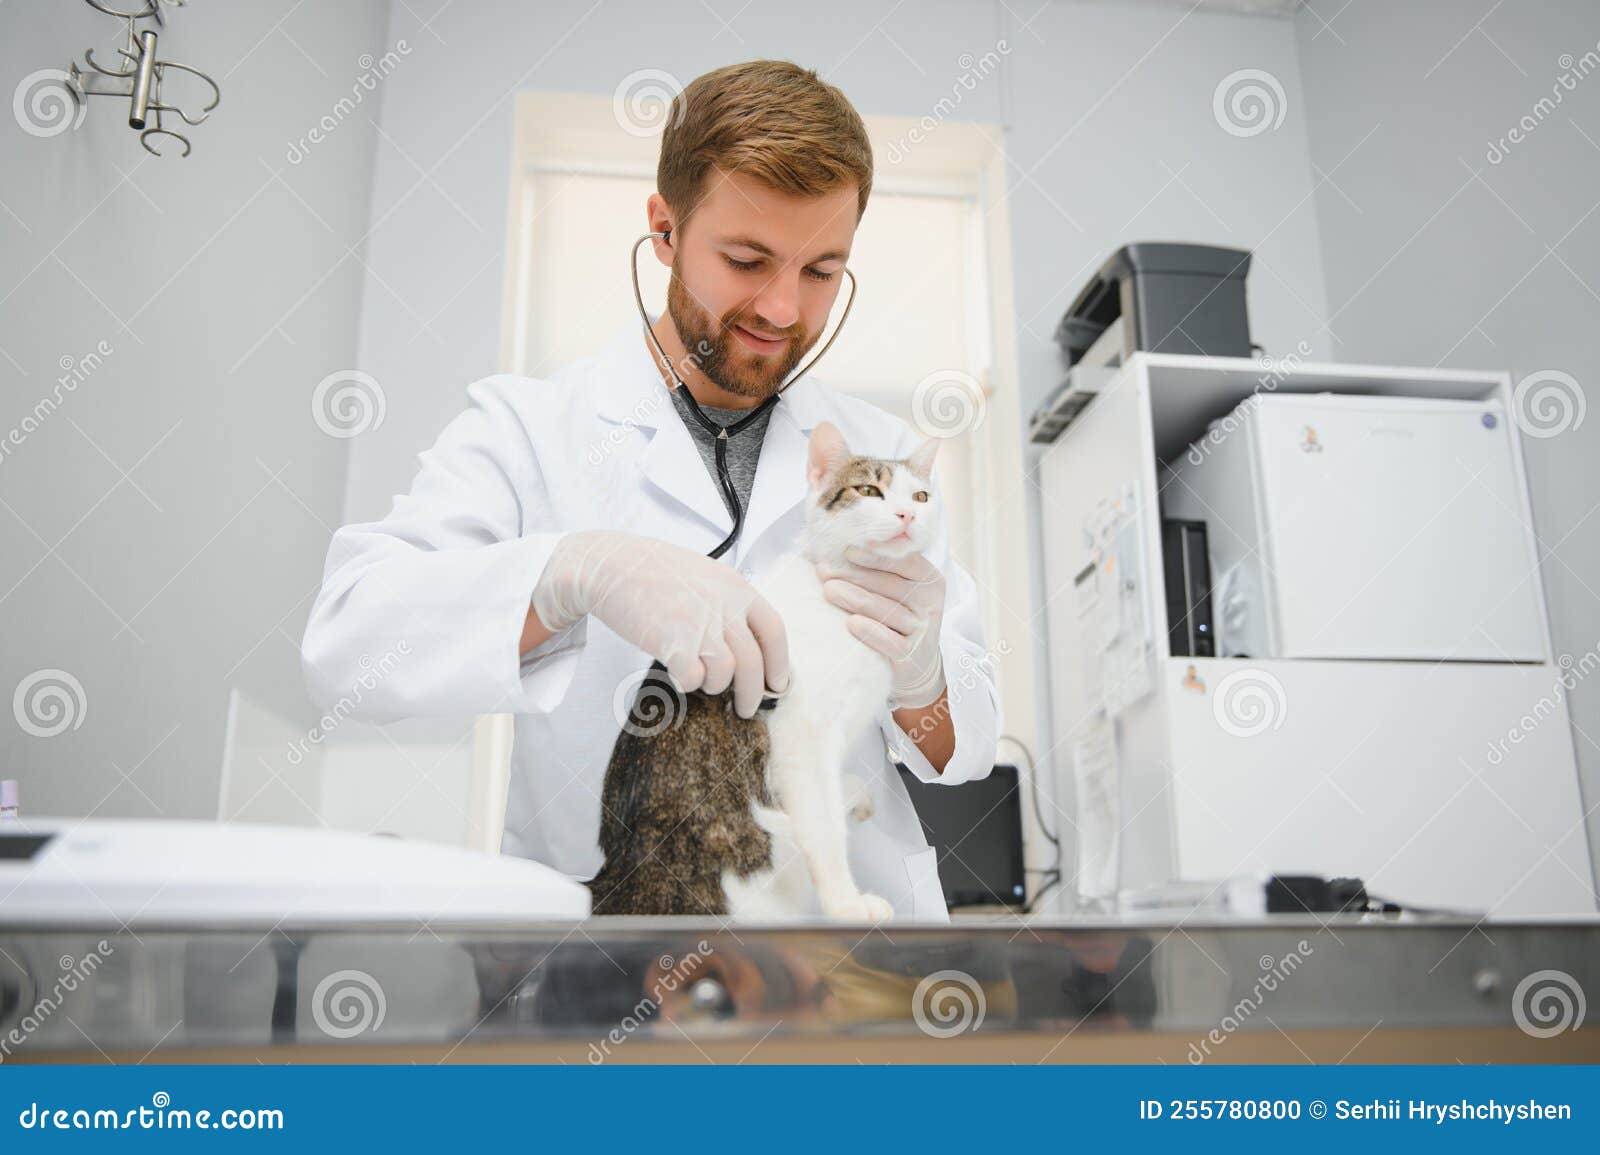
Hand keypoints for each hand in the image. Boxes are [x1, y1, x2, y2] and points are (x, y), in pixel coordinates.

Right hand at [531, 531, 788, 717]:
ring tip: (702, 682)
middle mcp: (723, 605)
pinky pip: (693, 679)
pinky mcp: (672, 641)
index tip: (778, 683)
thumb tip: (747, 641)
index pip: (774, 631)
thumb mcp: (705, 574)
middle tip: (746, 708)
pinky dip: (688, 684)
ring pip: (726, 673)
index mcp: (736, 587)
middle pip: (753, 661)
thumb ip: (729, 602)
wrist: (611, 564)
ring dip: (716, 685)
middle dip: (753, 692)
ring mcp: (699, 624)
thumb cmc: (654, 570)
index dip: (780, 663)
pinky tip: (679, 675)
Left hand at [818, 546, 946, 708]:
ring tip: (829, 590)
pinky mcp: (912, 655)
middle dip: (854, 576)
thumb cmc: (896, 617)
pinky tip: (851, 623)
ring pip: (887, 611)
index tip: (846, 551)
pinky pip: (890, 641)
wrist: (914, 662)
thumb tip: (839, 546)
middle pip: (889, 585)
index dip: (875, 555)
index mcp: (929, 579)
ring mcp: (922, 630)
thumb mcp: (898, 588)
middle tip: (824, 571)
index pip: (904, 561)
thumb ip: (879, 567)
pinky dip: (871, 632)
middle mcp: (929, 603)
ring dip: (855, 599)